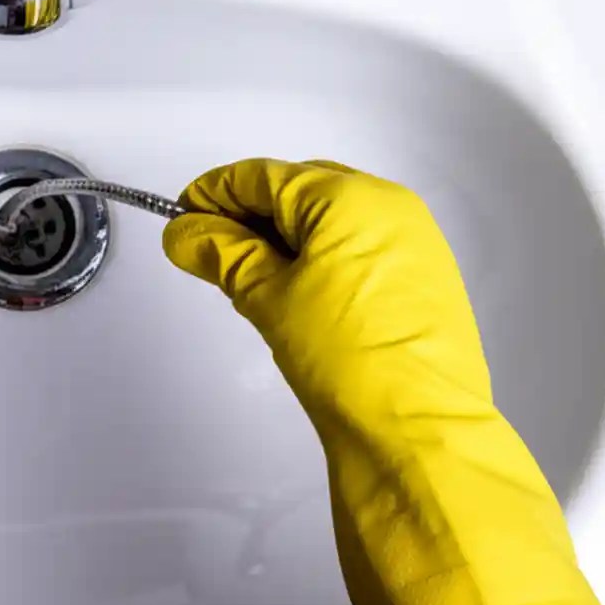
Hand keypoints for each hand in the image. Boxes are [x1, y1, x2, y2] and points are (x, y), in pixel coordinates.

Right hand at [163, 159, 604, 604]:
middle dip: (250, 213)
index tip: (181, 215)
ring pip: (330, 219)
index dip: (215, 192)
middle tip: (207, 246)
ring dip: (283, 236)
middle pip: (300, 190)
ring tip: (246, 274)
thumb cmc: (348, 358)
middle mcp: (389, 206)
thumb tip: (186, 232)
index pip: (265, 176)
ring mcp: (413, 240)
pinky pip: (358, 246)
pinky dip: (319, 255)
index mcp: (351, 197)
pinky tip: (293, 289)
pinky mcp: (422, 276)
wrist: (416, 428)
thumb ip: (222, 254)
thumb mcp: (267, 298)